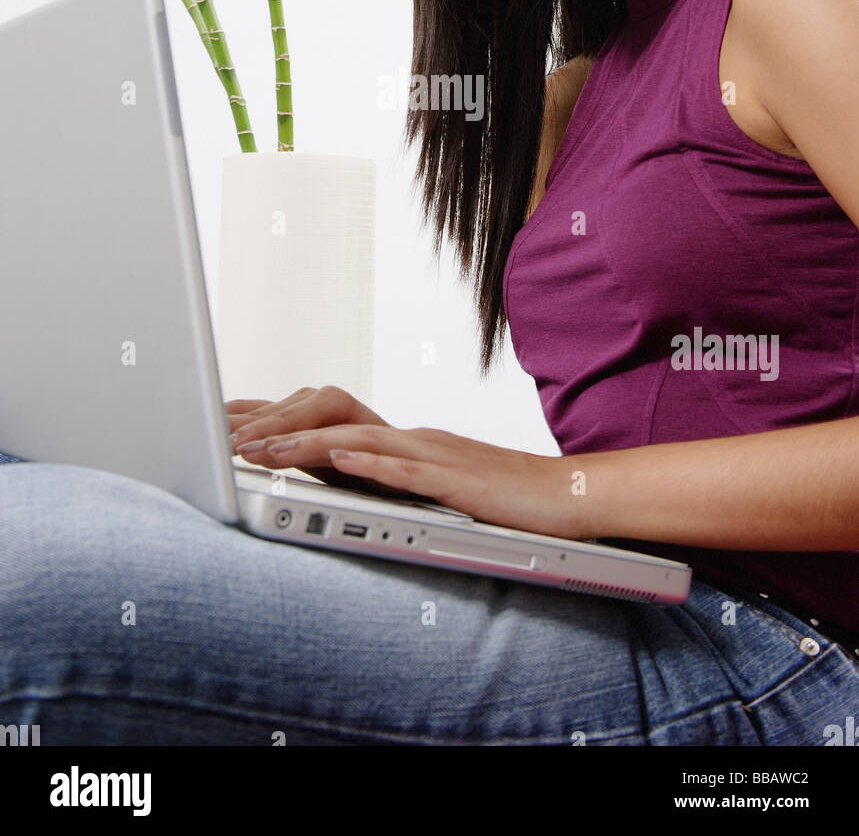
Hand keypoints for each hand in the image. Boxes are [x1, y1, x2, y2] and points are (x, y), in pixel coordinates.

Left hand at [230, 405, 588, 538]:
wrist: (571, 496)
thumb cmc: (505, 499)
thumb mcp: (436, 490)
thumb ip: (394, 482)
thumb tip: (344, 478)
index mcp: (404, 443)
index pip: (331, 422)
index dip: (279, 420)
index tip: (231, 424)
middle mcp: (413, 439)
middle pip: (333, 419)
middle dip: (276, 426)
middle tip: (225, 436)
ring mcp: (435, 455)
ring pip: (359, 438)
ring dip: (305, 444)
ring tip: (260, 451)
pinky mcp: (458, 480)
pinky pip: (408, 468)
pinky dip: (370, 462)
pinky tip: (338, 460)